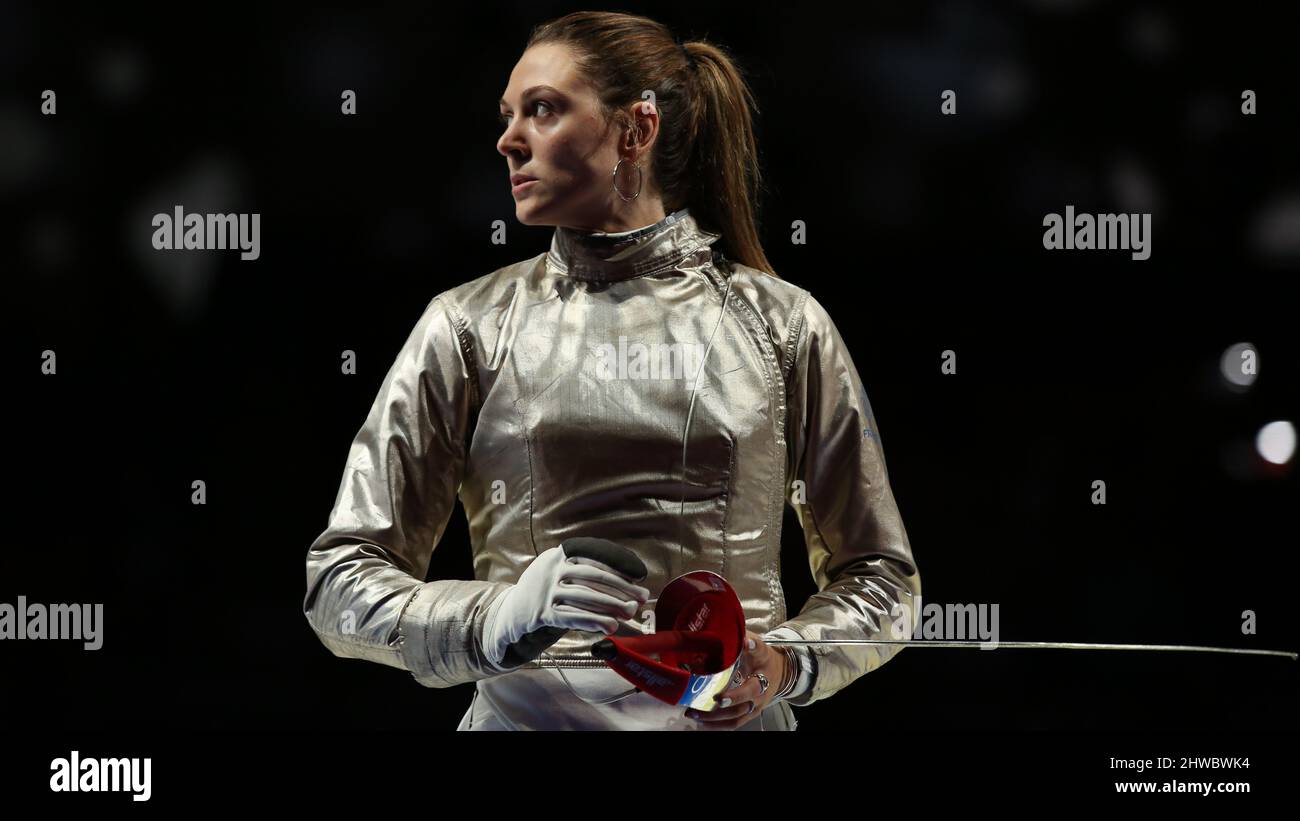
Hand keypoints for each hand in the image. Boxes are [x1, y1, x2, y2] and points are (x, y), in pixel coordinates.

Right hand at [482, 539, 649, 668]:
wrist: (512, 612)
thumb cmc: (548, 591)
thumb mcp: (560, 572)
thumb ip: (587, 574)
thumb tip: (628, 587)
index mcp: (558, 554)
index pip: (593, 553)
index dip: (618, 562)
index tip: (639, 573)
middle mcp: (551, 569)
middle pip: (592, 576)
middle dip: (621, 587)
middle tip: (642, 598)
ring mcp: (545, 591)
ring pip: (585, 597)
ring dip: (611, 606)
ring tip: (630, 613)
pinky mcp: (542, 613)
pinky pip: (573, 617)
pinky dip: (594, 621)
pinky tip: (610, 627)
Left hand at [685, 630, 788, 729]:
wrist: (777, 672)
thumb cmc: (763, 658)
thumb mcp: (760, 648)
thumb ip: (750, 643)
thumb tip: (743, 639)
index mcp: (762, 680)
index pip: (750, 689)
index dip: (735, 695)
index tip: (718, 697)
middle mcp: (759, 698)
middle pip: (740, 708)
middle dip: (719, 710)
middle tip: (699, 708)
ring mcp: (753, 709)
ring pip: (734, 719)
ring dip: (713, 720)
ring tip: (693, 715)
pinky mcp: (747, 715)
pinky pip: (733, 724)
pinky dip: (716, 725)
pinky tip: (700, 722)